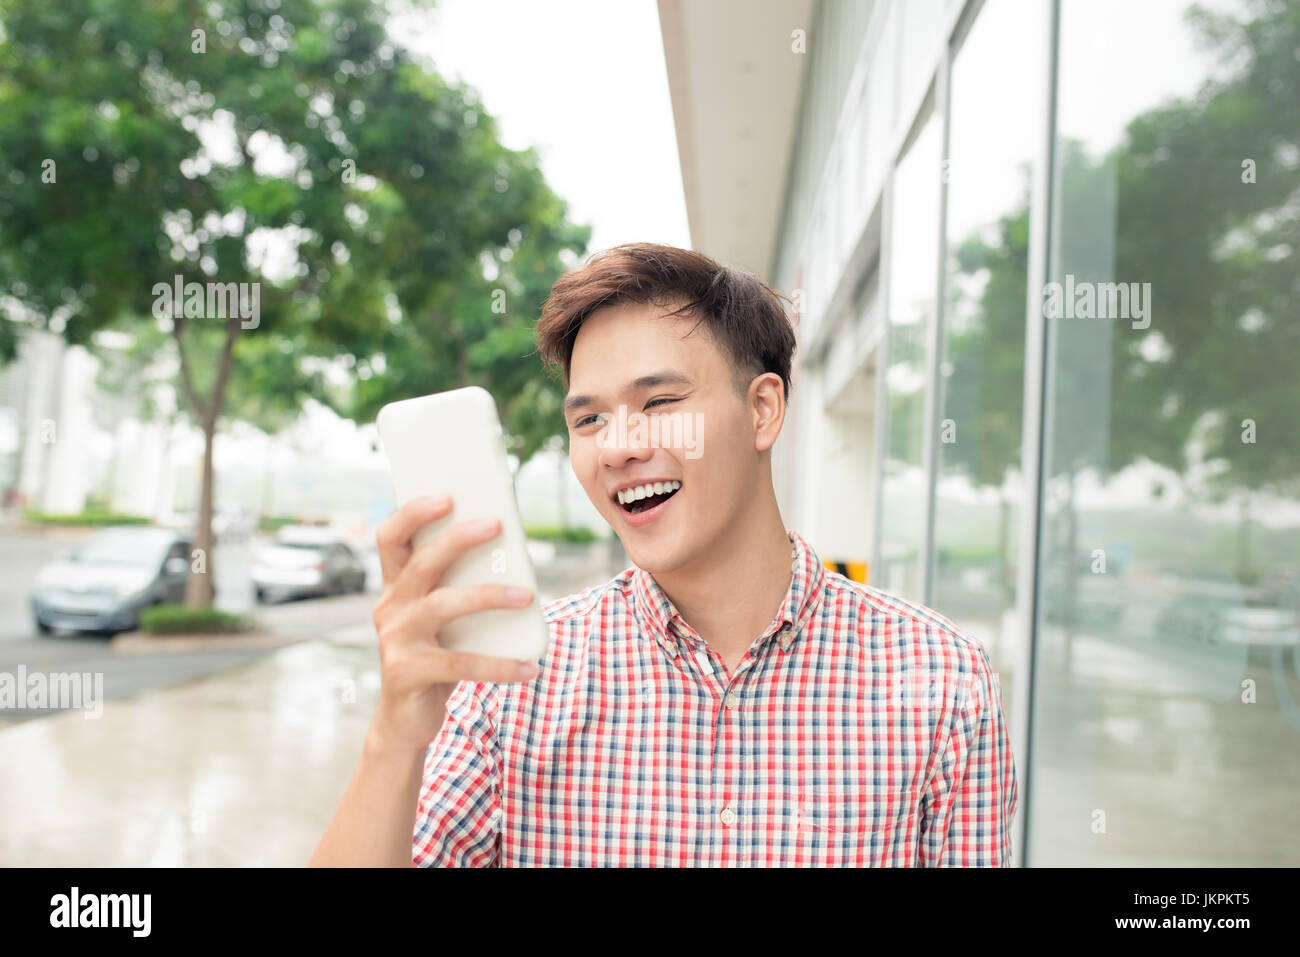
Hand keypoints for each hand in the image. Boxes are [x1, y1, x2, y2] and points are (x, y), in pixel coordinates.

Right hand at [368, 494, 539, 753]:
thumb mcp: (443, 617)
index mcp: (396, 587)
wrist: (406, 719)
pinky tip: (530, 665)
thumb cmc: (435, 654)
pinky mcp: (408, 674)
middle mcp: (390, 608)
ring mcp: (395, 642)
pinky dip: (500, 665)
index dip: (412, 513)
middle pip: (421, 563)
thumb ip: (460, 586)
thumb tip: (513, 555)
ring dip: (488, 596)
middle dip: (458, 539)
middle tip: (496, 524)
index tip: (447, 495)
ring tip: (527, 595)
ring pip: (442, 606)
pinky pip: (460, 664)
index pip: (391, 538)